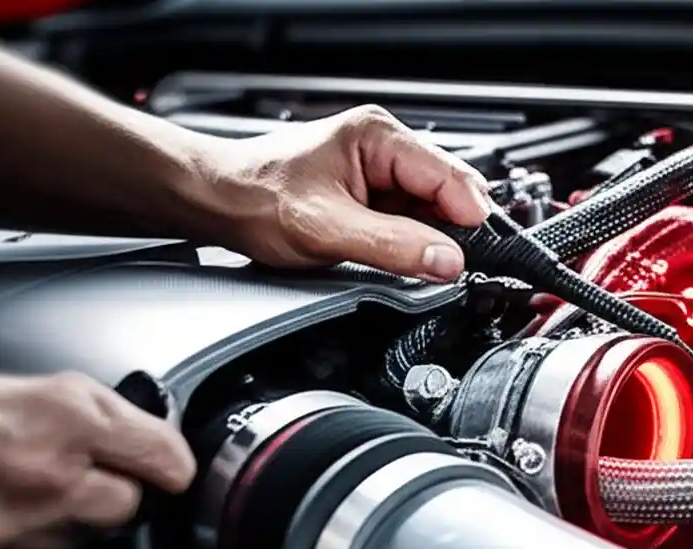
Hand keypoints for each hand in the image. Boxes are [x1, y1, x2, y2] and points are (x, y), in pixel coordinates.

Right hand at [0, 360, 195, 548]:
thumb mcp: (48, 388)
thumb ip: (112, 418)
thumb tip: (158, 446)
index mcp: (64, 419)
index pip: (163, 459)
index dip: (167, 461)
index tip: (166, 465)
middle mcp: (42, 479)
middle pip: (127, 508)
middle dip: (113, 490)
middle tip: (80, 470)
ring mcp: (9, 530)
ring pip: (81, 539)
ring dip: (69, 517)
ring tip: (26, 484)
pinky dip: (27, 537)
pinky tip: (0, 506)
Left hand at [192, 105, 490, 280]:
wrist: (217, 202)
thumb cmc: (255, 199)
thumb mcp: (327, 229)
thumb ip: (393, 246)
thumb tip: (447, 261)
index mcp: (378, 135)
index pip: (450, 177)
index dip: (469, 220)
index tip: (475, 259)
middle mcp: (385, 144)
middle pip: (449, 191)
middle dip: (454, 230)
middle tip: (450, 268)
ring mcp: (381, 168)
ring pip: (433, 208)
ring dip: (432, 236)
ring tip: (414, 261)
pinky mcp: (374, 191)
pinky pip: (412, 217)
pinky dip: (414, 239)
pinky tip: (399, 253)